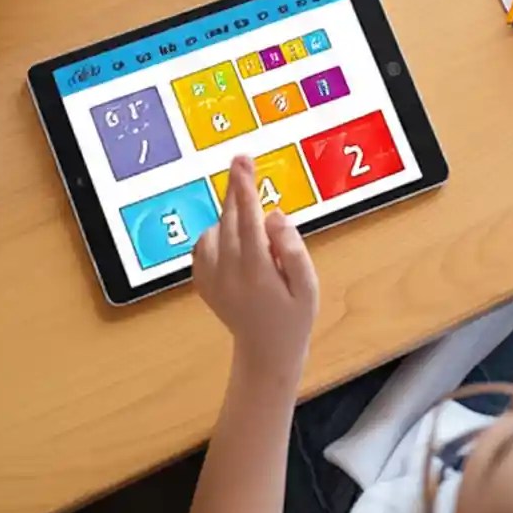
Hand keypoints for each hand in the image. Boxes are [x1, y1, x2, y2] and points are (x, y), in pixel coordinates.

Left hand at [193, 156, 318, 375]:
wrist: (265, 351)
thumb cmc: (293, 318)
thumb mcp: (308, 286)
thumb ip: (292, 249)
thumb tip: (275, 215)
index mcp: (256, 273)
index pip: (248, 221)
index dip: (245, 189)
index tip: (243, 162)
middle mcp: (228, 274)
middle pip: (228, 220)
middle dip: (236, 189)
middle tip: (242, 160)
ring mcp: (212, 278)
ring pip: (215, 230)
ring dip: (230, 216)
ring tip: (253, 227)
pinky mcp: (203, 281)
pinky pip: (205, 245)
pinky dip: (218, 233)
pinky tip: (236, 241)